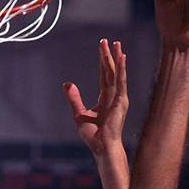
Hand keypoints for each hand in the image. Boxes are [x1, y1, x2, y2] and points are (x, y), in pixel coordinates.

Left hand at [63, 39, 128, 157]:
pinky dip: (121, 69)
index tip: (102, 48)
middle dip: (108, 55)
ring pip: (117, 73)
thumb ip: (74, 98)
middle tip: (106, 40)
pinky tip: (122, 57)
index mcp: (105, 98)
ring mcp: (119, 98)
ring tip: (116, 44)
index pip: (104, 75)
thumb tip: (67, 84)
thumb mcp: (79, 114)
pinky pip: (121, 81)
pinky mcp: (121, 101)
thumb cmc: (93, 135)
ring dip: (116, 58)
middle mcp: (113, 96)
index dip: (102, 61)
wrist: (102, 147)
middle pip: (110, 71)